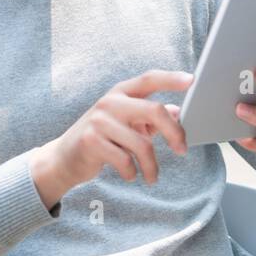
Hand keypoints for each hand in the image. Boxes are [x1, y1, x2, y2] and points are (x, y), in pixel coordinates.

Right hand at [36, 70, 192, 199]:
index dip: (171, 79)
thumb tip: (177, 112)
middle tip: (183, 150)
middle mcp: (110, 102)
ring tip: (152, 177)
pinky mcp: (91, 141)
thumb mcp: (124, 124)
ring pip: (142, 144)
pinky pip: (125, 160)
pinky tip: (130, 175)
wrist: (63, 159)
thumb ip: (149, 119)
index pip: (149, 79)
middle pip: (154, 111)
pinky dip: (133, 172)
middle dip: (175, 133)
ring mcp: (99, 120)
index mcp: (120, 93)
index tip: (192, 80)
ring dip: (152, 166)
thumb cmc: (100, 139)